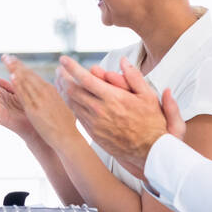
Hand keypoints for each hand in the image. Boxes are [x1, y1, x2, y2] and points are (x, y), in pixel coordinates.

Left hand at [2, 54, 78, 146]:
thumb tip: (57, 85)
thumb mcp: (62, 104)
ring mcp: (39, 101)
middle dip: (16, 65)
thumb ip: (56, 94)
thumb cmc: (66, 124)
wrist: (68, 138)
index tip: (14, 60)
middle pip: (28, 75)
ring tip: (6, 60)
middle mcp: (45, 92)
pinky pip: (24, 96)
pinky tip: (12, 77)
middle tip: (5, 56)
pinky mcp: (34, 111)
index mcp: (51, 90)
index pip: (33, 75)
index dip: (22, 67)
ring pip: (25, 82)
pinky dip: (18, 85)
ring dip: (15, 70)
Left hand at [55, 55, 173, 178]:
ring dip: (63, 90)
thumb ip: (134, 77)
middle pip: (73, 90)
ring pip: (72, 103)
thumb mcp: (148, 96)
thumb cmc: (151, 122)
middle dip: (63, 77)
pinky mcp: (93, 133)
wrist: (149, 151)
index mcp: (113, 98)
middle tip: (59, 69)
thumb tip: (123, 61)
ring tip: (60, 81)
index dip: (71, 68)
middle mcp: (100, 111)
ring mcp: (94, 123)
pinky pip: (77, 115)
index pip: (85, 79)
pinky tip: (70, 98)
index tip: (63, 59)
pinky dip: (70, 104)